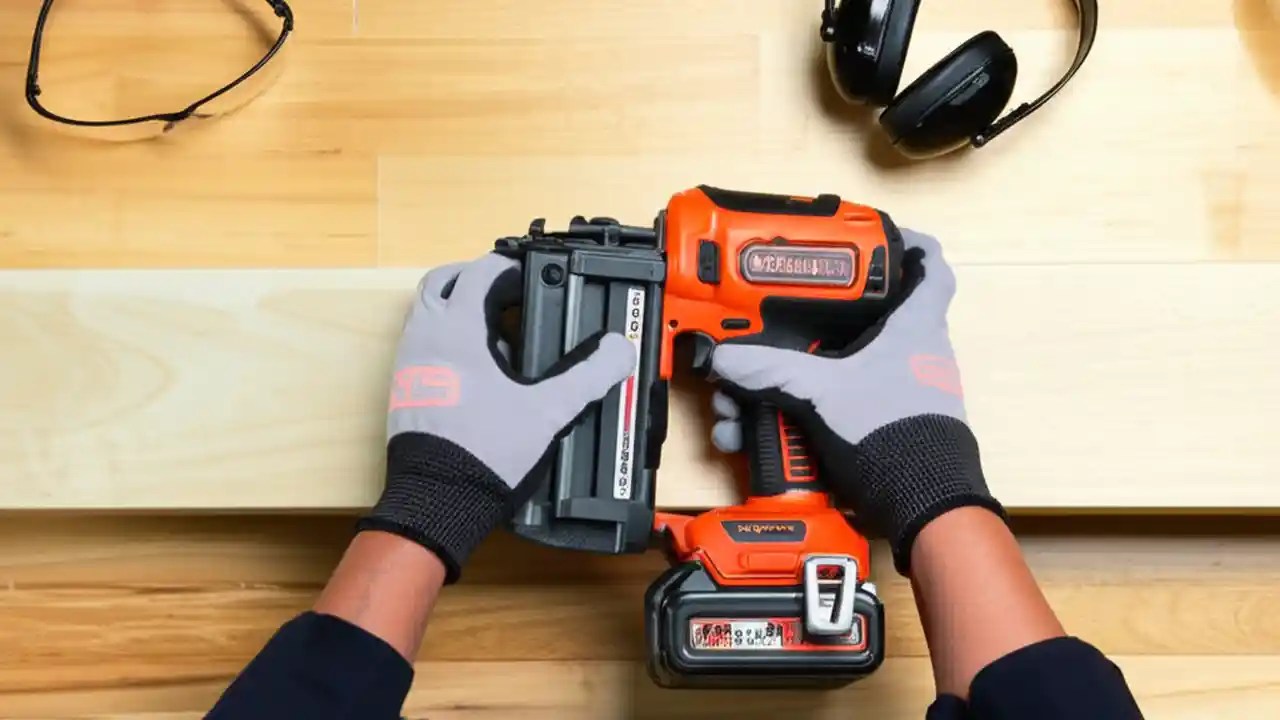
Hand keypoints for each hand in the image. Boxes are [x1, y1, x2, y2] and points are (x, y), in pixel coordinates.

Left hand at [357, 253, 636, 581]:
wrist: (437, 499)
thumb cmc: (483, 452)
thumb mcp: (547, 411)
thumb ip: (588, 376)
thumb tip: (619, 350)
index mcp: (455, 330)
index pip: (479, 272)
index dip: (509, 265)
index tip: (532, 271)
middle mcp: (423, 338)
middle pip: (443, 283)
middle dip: (476, 280)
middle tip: (510, 290)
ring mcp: (409, 364)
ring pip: (430, 316)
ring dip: (461, 311)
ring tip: (502, 334)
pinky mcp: (406, 390)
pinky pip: (425, 347)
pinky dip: (450, 342)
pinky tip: (484, 373)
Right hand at [709, 230, 1003, 574]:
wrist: (921, 505)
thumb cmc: (900, 438)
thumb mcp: (825, 393)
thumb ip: (773, 370)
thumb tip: (728, 357)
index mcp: (915, 330)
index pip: (930, 267)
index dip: (910, 244)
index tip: (878, 235)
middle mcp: (912, 355)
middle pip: (869, 317)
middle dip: (817, 320)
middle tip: (781, 312)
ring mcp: (897, 392)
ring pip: (843, 366)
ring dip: (797, 375)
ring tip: (754, 388)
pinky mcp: (879, 425)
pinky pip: (835, 405)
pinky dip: (800, 411)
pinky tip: (762, 428)